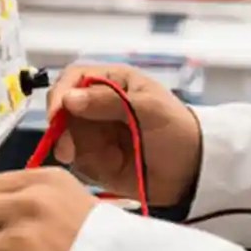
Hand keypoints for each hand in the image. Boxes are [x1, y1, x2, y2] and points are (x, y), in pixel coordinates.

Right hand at [45, 63, 201, 206]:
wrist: (191, 171)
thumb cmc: (177, 130)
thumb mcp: (148, 108)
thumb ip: (108, 101)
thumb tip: (70, 98)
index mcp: (112, 82)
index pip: (73, 79)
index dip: (61, 94)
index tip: (58, 115)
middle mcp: (98, 105)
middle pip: (62, 110)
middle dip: (62, 130)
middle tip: (69, 149)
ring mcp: (95, 132)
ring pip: (65, 138)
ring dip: (77, 151)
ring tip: (106, 160)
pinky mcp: (96, 159)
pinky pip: (77, 162)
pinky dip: (88, 167)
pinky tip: (111, 167)